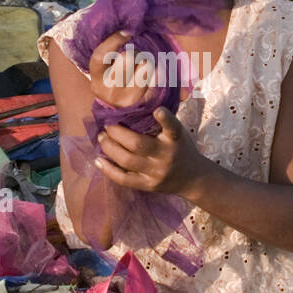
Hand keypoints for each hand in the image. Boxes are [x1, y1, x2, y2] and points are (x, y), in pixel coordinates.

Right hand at [88, 31, 156, 108]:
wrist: (121, 115)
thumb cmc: (114, 84)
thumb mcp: (105, 73)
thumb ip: (109, 54)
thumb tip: (125, 30)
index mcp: (96, 81)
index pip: (100, 56)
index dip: (113, 40)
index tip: (126, 32)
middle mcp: (109, 91)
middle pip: (127, 57)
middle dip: (135, 53)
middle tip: (135, 58)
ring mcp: (126, 99)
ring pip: (144, 64)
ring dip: (146, 62)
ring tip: (142, 70)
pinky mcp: (143, 102)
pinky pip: (156, 76)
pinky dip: (157, 72)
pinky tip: (155, 75)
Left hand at [94, 107, 213, 196]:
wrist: (193, 179)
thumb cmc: (180, 149)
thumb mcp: (178, 134)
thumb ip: (162, 123)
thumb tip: (133, 106)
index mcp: (176, 139)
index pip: (173, 128)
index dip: (165, 119)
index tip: (157, 110)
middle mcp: (166, 155)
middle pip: (138, 144)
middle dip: (117, 133)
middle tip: (107, 126)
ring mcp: (157, 172)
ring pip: (127, 160)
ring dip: (109, 147)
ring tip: (101, 137)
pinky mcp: (149, 185)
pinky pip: (124, 179)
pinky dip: (109, 170)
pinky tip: (98, 160)